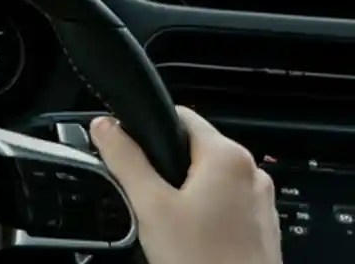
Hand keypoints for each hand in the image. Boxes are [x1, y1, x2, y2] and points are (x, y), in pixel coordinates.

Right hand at [91, 106, 281, 263]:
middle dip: (163, 168)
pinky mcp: (260, 225)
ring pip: (207, 180)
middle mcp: (251, 172)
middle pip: (192, 150)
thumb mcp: (150, 206)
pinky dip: (203, 213)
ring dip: (182, 193)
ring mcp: (259, 200)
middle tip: (146, 200)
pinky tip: (189, 239)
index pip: (180, 116)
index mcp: (227, 156)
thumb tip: (105, 127)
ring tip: (168, 225)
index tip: (127, 149)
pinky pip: (223, 205)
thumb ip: (125, 160)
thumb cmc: (202, 261)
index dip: (147, 129)